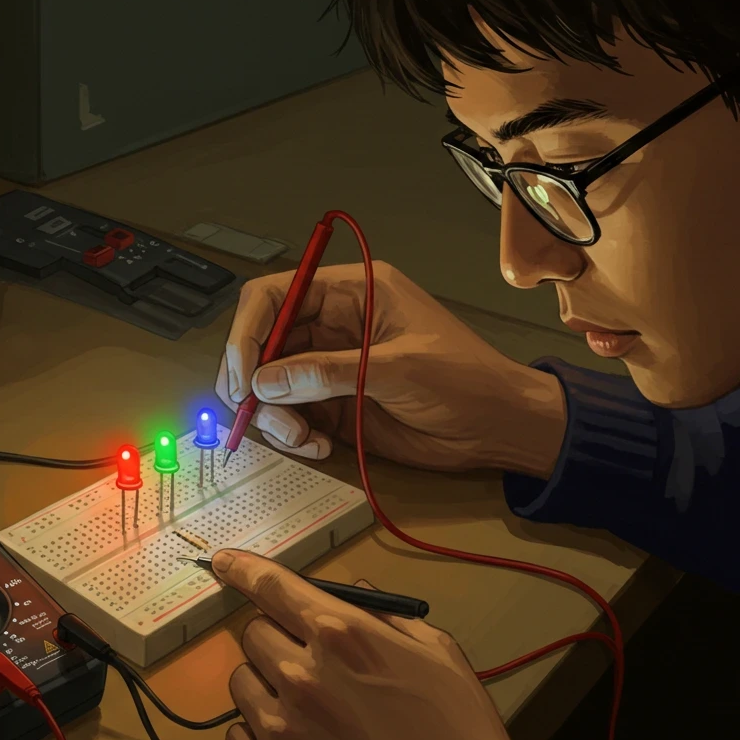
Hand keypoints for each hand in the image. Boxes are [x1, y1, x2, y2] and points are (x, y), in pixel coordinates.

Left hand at [214, 549, 518, 739]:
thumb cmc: (457, 730)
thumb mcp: (437, 653)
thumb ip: (386, 617)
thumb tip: (351, 596)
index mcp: (342, 636)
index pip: (272, 587)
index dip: (243, 569)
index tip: (224, 562)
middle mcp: (301, 676)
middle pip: (253, 632)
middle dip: (278, 635)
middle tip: (310, 657)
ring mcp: (281, 731)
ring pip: (240, 682)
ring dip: (266, 682)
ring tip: (304, 703)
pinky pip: (236, 736)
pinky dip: (258, 731)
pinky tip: (294, 739)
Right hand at [217, 261, 566, 476]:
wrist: (498, 427)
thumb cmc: (465, 380)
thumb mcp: (398, 368)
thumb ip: (329, 372)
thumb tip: (266, 380)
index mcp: (353, 293)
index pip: (277, 294)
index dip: (249, 330)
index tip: (241, 374)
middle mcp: (334, 325)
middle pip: (264, 341)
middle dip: (253, 380)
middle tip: (253, 415)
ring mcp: (331, 367)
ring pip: (272, 384)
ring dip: (273, 415)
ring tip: (300, 438)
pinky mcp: (334, 404)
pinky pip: (292, 415)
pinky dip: (292, 434)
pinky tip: (317, 447)